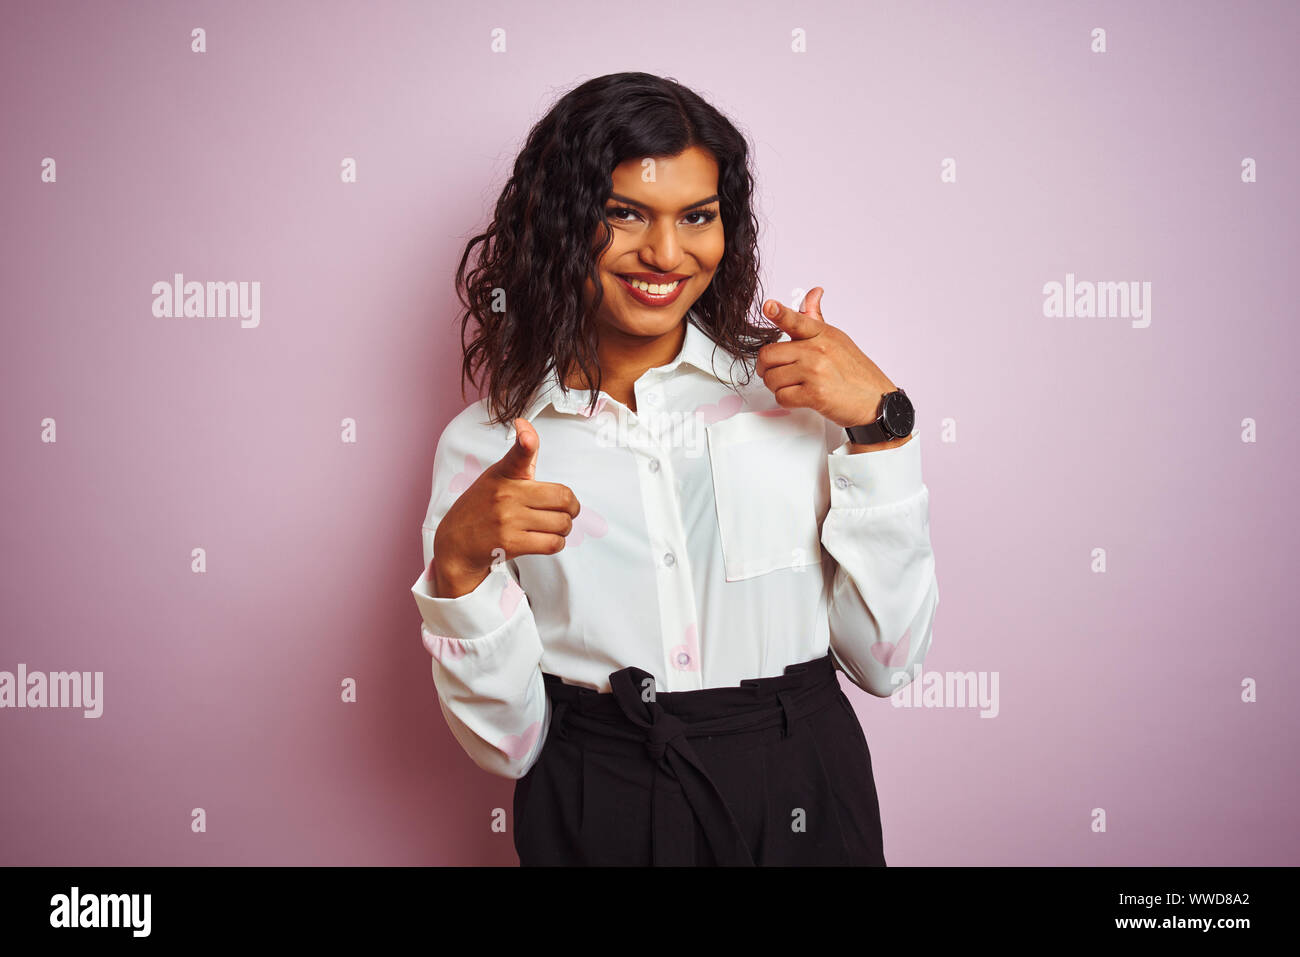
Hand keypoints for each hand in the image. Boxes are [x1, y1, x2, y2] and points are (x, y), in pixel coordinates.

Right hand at [431, 418, 580, 597]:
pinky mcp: (510, 543)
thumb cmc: (483, 506)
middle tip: (565, 511)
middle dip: (572, 508)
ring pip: (562, 523)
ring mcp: (508, 519)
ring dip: (564, 528)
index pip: (518, 454)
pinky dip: (557, 543)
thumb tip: (524, 423)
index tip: (526, 434)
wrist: (455, 544)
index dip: (525, 442)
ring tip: (552, 527)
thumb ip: (521, 456)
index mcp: (504, 474)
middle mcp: (506, 494)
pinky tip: (545, 540)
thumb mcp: (497, 477)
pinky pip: (553, 543)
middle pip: (564, 498)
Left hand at [756, 288, 901, 431]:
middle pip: (769, 355)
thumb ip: (816, 319)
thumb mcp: (838, 339)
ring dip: (777, 386)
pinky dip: (786, 400)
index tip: (769, 306)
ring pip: (772, 378)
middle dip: (766, 367)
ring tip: (795, 386)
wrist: (876, 400)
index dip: (779, 313)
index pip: (796, 319)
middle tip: (776, 372)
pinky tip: (801, 397)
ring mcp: (816, 371)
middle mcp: (818, 350)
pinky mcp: (815, 394)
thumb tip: (813, 292)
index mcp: (822, 333)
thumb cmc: (856, 372)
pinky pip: (781, 396)